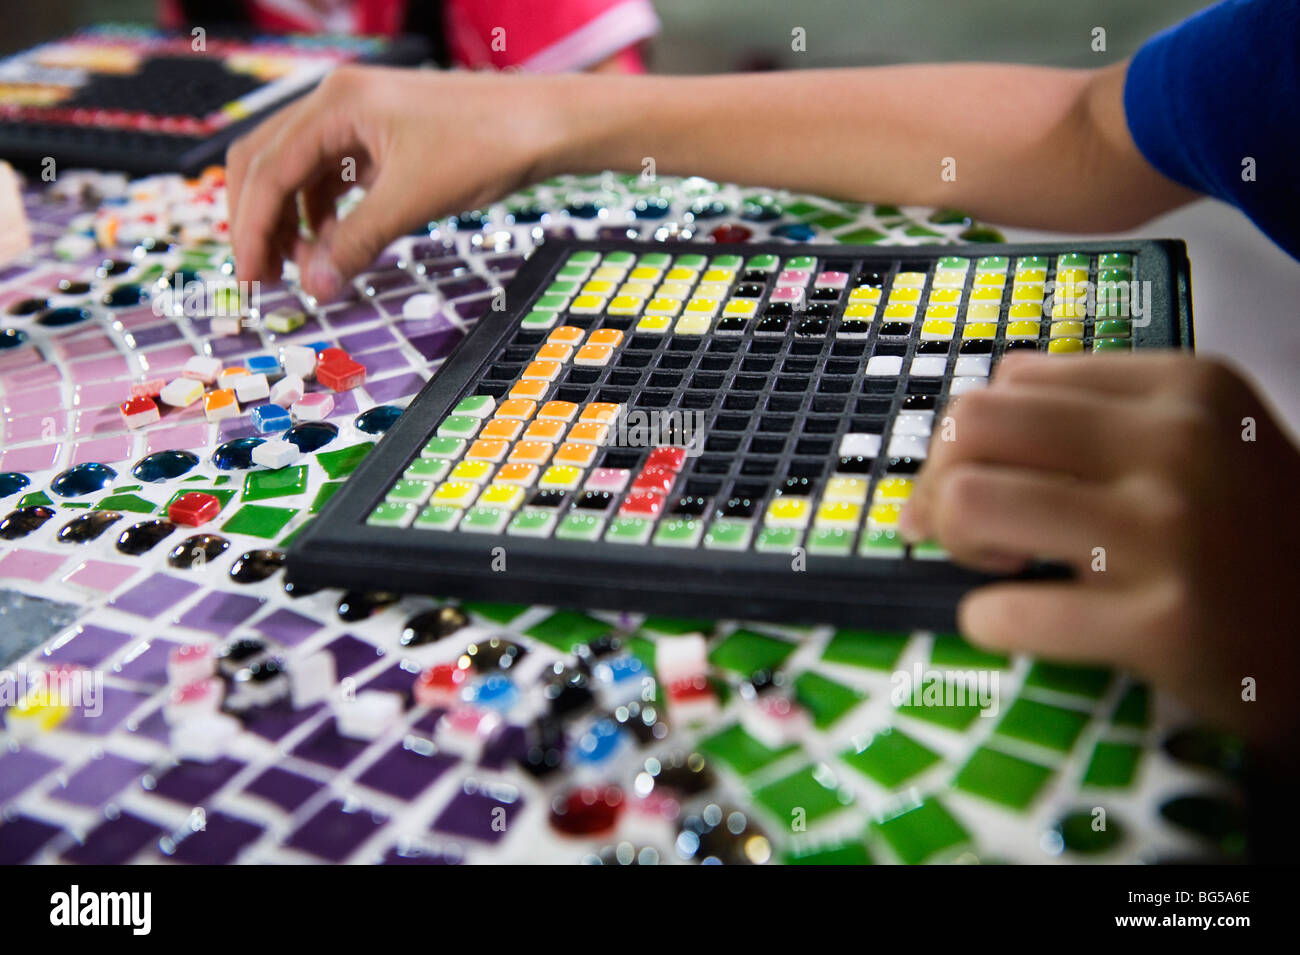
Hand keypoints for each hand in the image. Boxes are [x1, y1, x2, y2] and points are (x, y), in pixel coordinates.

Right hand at [226, 66, 564, 300]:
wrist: (547, 125)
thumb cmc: (489, 143)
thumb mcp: (413, 200)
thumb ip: (356, 243)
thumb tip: (315, 287)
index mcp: (337, 103)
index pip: (267, 170)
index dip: (251, 230)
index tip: (249, 278)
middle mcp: (340, 103)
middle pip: (268, 164)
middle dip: (260, 222)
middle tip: (264, 277)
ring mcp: (361, 119)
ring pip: (299, 173)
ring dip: (293, 221)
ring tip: (307, 268)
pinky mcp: (383, 140)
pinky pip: (335, 179)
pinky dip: (327, 214)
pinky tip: (336, 245)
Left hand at [899, 353, 1299, 755]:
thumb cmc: (1248, 536)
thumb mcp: (1198, 441)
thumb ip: (1089, 416)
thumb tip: (956, 435)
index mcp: (1181, 387)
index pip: (1009, 379)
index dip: (969, 436)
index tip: (977, 479)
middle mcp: (1178, 443)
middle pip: (972, 424)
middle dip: (939, 481)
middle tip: (965, 529)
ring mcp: (1172, 533)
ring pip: (970, 501)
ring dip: (957, 543)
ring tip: (1001, 568)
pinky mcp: (1163, 623)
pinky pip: (1008, 611)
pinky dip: (987, 621)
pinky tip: (1017, 623)